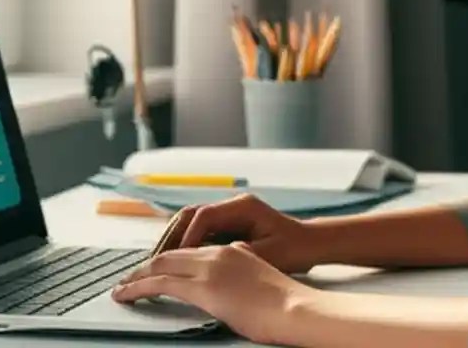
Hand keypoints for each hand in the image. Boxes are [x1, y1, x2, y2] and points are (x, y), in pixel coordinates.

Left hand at [112, 240, 313, 345]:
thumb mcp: (260, 279)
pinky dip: (138, 287)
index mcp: (232, 252)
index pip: (190, 250)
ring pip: (160, 265)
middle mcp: (217, 254)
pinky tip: (127, 295)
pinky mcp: (203, 287)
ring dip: (137, 277)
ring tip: (122, 288)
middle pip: (171, 253)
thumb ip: (241, 273)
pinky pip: (159, 283)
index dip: (169, 260)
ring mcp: (209, 268)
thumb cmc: (285, 304)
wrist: (295, 308)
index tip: (155, 270)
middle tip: (130, 279)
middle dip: (147, 266)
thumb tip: (231, 283)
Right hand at [161, 193, 318, 274]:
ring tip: (160, 261)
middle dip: (172, 236)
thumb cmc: (295, 249)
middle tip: (156, 259)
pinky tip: (176, 260)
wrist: (311, 244)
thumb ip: (237, 254)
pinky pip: (200, 230)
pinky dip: (186, 243)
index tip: (177, 258)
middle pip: (191, 213)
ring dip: (174, 239)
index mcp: (243, 207)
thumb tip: (207, 261)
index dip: (188, 237)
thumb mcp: (267, 255)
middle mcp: (233, 205)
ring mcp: (230, 213)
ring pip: (192, 220)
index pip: (204, 216)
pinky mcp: (229, 224)